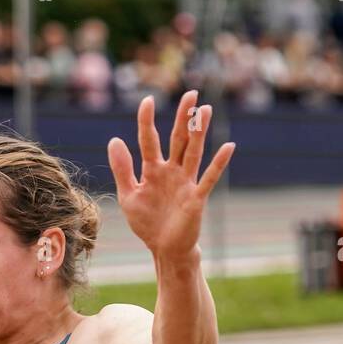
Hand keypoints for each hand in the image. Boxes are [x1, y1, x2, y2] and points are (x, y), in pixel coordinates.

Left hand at [107, 90, 234, 262]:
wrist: (164, 250)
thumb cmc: (147, 223)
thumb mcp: (128, 196)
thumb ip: (122, 169)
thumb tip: (114, 140)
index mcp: (153, 170)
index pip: (149, 140)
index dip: (147, 121)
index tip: (148, 100)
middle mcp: (171, 172)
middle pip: (178, 139)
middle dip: (183, 117)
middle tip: (191, 93)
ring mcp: (185, 183)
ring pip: (193, 152)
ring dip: (199, 132)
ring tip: (205, 110)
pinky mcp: (196, 198)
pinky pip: (208, 178)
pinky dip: (218, 163)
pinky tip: (228, 146)